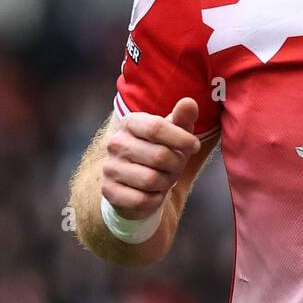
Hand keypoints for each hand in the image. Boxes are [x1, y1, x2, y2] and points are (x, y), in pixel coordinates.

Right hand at [100, 97, 200, 220]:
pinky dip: (155, 199)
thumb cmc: (162, 152)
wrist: (140, 184)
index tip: (194, 146)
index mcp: (131, 122)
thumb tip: (189, 102)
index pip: (157, 127)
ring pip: (151, 179)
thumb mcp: (176, 134)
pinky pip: (142, 199)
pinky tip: (152, 193)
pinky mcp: (109, 191)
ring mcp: (110, 167)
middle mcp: (116, 142)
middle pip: (159, 156)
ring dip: (166, 183)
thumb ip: (183, 118)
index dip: (182, 139)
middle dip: (176, 165)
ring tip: (163, 178)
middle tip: (176, 167)